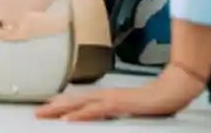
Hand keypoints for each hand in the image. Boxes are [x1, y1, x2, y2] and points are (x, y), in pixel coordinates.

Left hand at [35, 64, 205, 120]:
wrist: (173, 90)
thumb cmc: (156, 100)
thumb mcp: (131, 107)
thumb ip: (117, 110)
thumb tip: (107, 114)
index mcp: (107, 96)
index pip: (79, 100)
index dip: (61, 104)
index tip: (47, 107)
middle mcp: (105, 95)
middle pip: (73, 101)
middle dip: (54, 107)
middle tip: (37, 111)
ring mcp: (111, 99)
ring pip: (79, 105)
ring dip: (60, 110)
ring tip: (43, 114)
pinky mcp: (118, 105)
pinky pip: (95, 111)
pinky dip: (80, 115)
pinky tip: (67, 120)